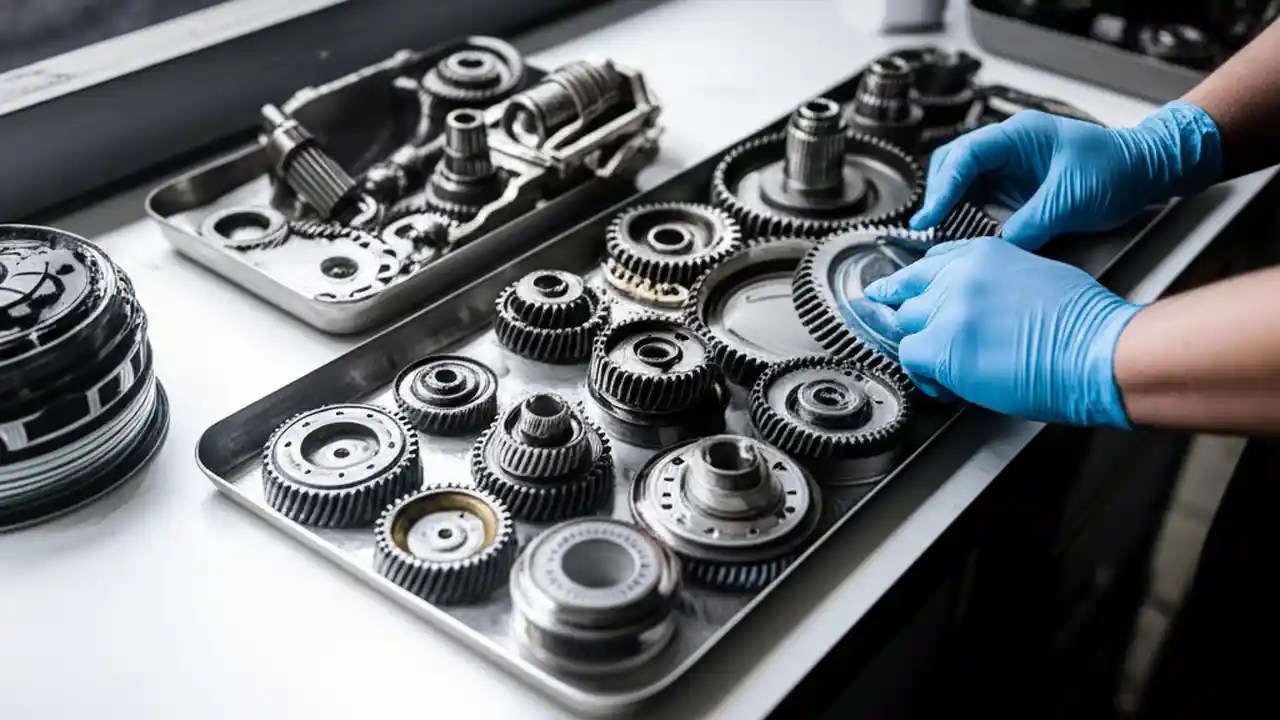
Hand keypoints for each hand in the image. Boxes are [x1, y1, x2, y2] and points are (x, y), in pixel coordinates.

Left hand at [863, 237, 1141, 427]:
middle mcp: (958, 275)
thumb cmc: (1084, 323)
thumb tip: (981, 302)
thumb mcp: (1037, 275)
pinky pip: (909, 359)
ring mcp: (947, 310)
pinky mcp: (942, 347)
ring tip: (946, 367)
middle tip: (915, 335)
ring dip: (922, 347)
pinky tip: (944, 385)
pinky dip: (922, 375)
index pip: (930, 263)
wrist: (1097, 351)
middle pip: (910, 294)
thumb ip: (996, 281)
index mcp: (983, 253)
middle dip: (914, 317)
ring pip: (906, 326)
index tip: (897, 290)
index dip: (913, 283)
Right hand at [910, 101, 1221, 249]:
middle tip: (928, 228)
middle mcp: (1009, 146)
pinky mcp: (1016, 183)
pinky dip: (967, 213)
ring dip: (950, 206)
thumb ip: (1030, 226)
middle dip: (938, 195)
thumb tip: (996, 250)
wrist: (1145, 169)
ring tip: (942, 234)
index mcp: (1019, 136)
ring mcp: (1011, 164)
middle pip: (953, 164)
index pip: (965, 157)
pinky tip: (966, 233)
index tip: (930, 217)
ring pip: (962, 180)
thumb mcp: (1070, 201)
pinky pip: (980, 195)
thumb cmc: (1117, 170)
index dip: (942, 188)